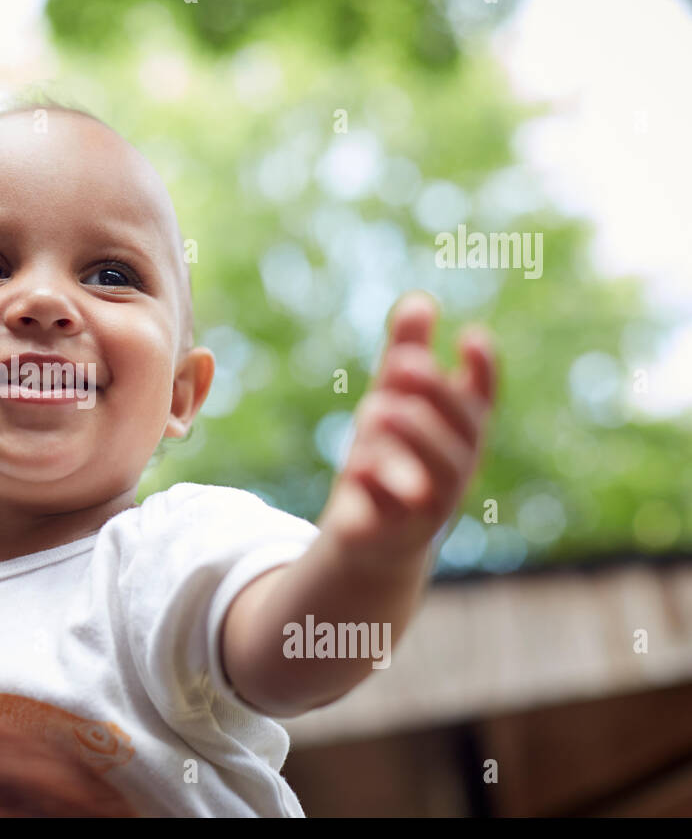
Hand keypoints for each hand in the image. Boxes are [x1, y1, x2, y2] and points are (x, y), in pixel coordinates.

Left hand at [318, 291, 496, 563]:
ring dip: (407, 440)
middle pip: (458, 436)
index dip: (482, 371)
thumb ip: (407, 354)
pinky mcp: (390, 534)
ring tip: (377, 407)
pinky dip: (373, 489)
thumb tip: (419, 298)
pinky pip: (387, 514)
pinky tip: (356, 465)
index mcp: (460, 436)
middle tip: (402, 364)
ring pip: (430, 477)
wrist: (374, 539)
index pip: (481, 402)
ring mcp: (427, 506)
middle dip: (433, 399)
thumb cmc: (393, 457)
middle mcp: (453, 471)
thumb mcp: (395, 402)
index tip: (471, 335)